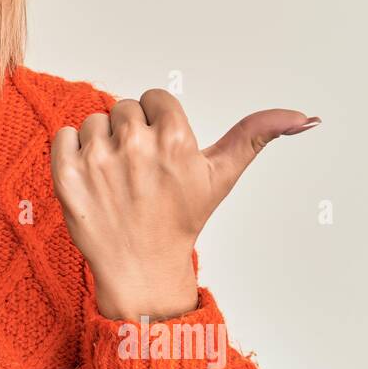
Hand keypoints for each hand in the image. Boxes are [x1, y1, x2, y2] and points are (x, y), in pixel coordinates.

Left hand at [51, 91, 319, 321]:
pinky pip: (62, 136)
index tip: (162, 155)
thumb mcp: (222, 175)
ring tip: (117, 180)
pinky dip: (70, 151)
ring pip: (93, 122)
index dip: (158, 125)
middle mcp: (136, 146)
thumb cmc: (180, 220)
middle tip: (140, 173)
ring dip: (101, 145)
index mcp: (175, 138)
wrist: (141, 270)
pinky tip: (90, 179)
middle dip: (131, 135)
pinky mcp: (67, 177)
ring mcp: (99, 162)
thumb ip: (257, 134)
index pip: (155, 98)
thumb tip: (305, 116)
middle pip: (123, 109)